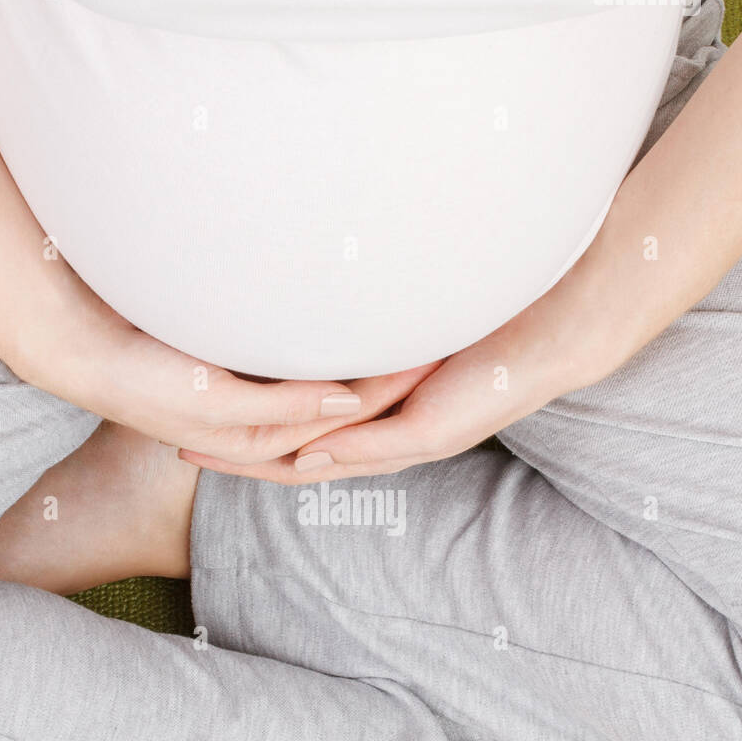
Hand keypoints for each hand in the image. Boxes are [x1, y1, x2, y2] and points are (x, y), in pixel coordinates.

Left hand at [11, 290, 438, 465]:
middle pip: (338, 429)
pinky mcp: (211, 411)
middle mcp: (247, 435)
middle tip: (443, 386)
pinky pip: (276, 413)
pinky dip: (317, 405)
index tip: (427, 369)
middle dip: (391, 407)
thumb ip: (261, 340)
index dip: (382, 395)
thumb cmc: (140, 331)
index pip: (330, 412)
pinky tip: (356, 392)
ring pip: (315, 430)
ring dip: (368, 411)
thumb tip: (302, 314)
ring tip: (416, 387)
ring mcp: (231, 430)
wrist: (75, 342)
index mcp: (250, 417)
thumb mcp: (212, 333)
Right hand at [179, 285, 620, 482]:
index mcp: (382, 414)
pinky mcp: (438, 427)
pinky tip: (293, 448)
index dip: (244, 429)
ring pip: (326, 463)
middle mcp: (391, 437)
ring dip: (267, 461)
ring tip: (210, 453)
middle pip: (297, 459)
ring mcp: (413, 438)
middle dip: (236, 455)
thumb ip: (366, 312)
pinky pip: (378, 444)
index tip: (191, 415)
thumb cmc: (490, 307)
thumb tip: (322, 278)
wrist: (563, 317)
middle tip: (177, 444)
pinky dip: (334, 449)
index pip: (298, 430)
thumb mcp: (411, 311)